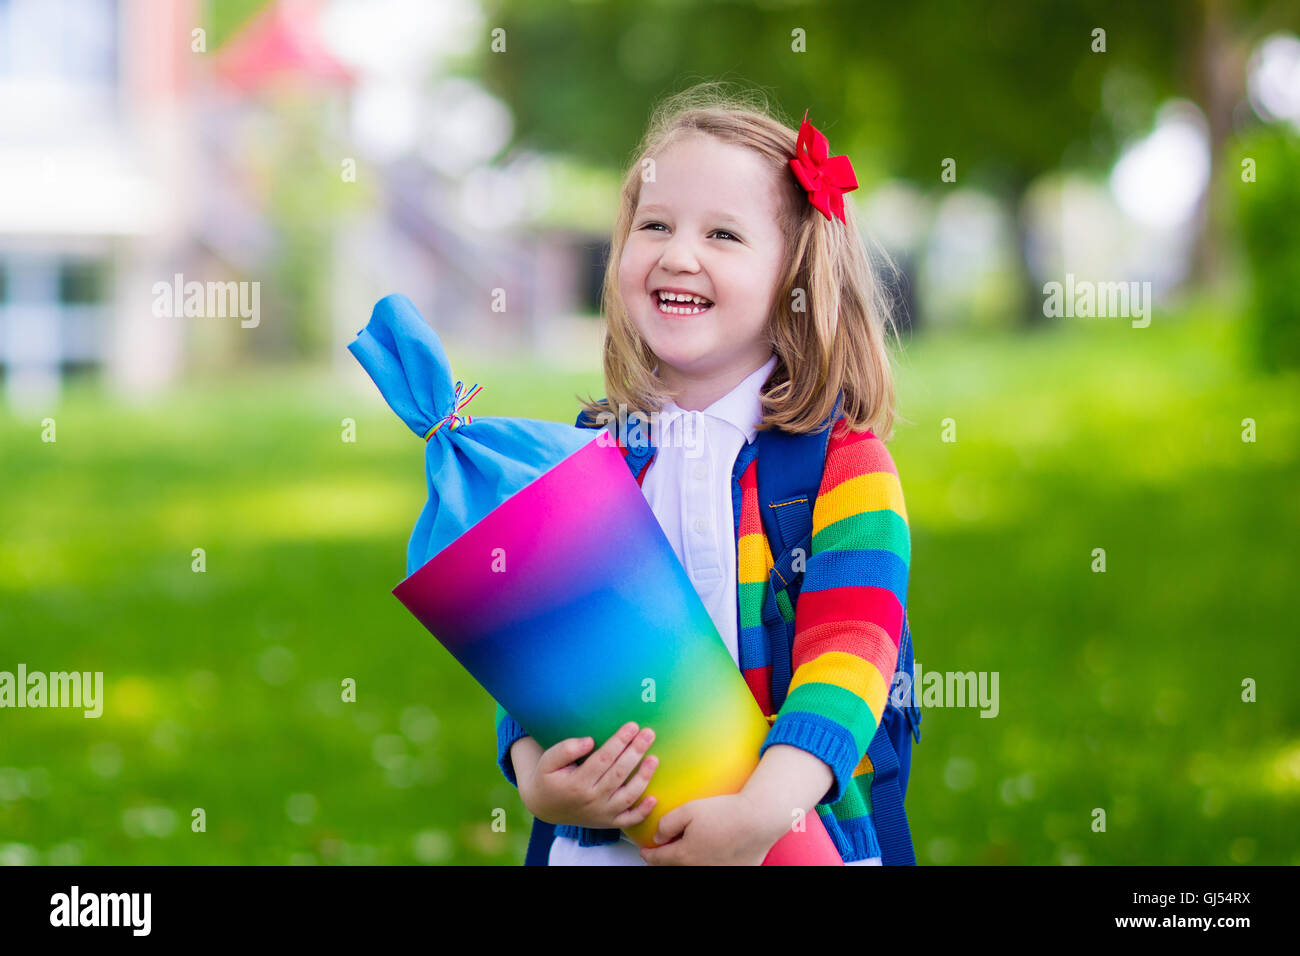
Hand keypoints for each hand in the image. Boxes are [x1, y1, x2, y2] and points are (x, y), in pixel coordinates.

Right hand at [518, 722, 658, 830]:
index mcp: (576, 784)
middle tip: (649, 733)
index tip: (632, 726)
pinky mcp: (608, 822)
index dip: (619, 741)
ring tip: (654, 758)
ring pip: (628, 796)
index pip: (604, 759)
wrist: (545, 807)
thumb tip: (590, 741)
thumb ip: (566, 749)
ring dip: (644, 777)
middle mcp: (592, 800)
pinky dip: (643, 812)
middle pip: (619, 773)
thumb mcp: (547, 761)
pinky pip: (629, 820)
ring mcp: (602, 813)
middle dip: (636, 751)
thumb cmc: (548, 778)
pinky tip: (654, 798)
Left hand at [638, 792, 783, 865]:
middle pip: (675, 867)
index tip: (644, 852)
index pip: (658, 859)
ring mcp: (717, 872)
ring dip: (689, 860)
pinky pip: (716, 867)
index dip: (648, 855)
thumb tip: (658, 836)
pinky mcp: (734, 871)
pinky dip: (710, 861)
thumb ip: (667, 824)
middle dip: (667, 860)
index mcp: (684, 855)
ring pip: (695, 868)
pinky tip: (714, 849)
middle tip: (665, 850)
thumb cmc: (724, 813)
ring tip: (689, 849)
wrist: (758, 820)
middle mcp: (699, 869)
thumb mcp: (688, 810)